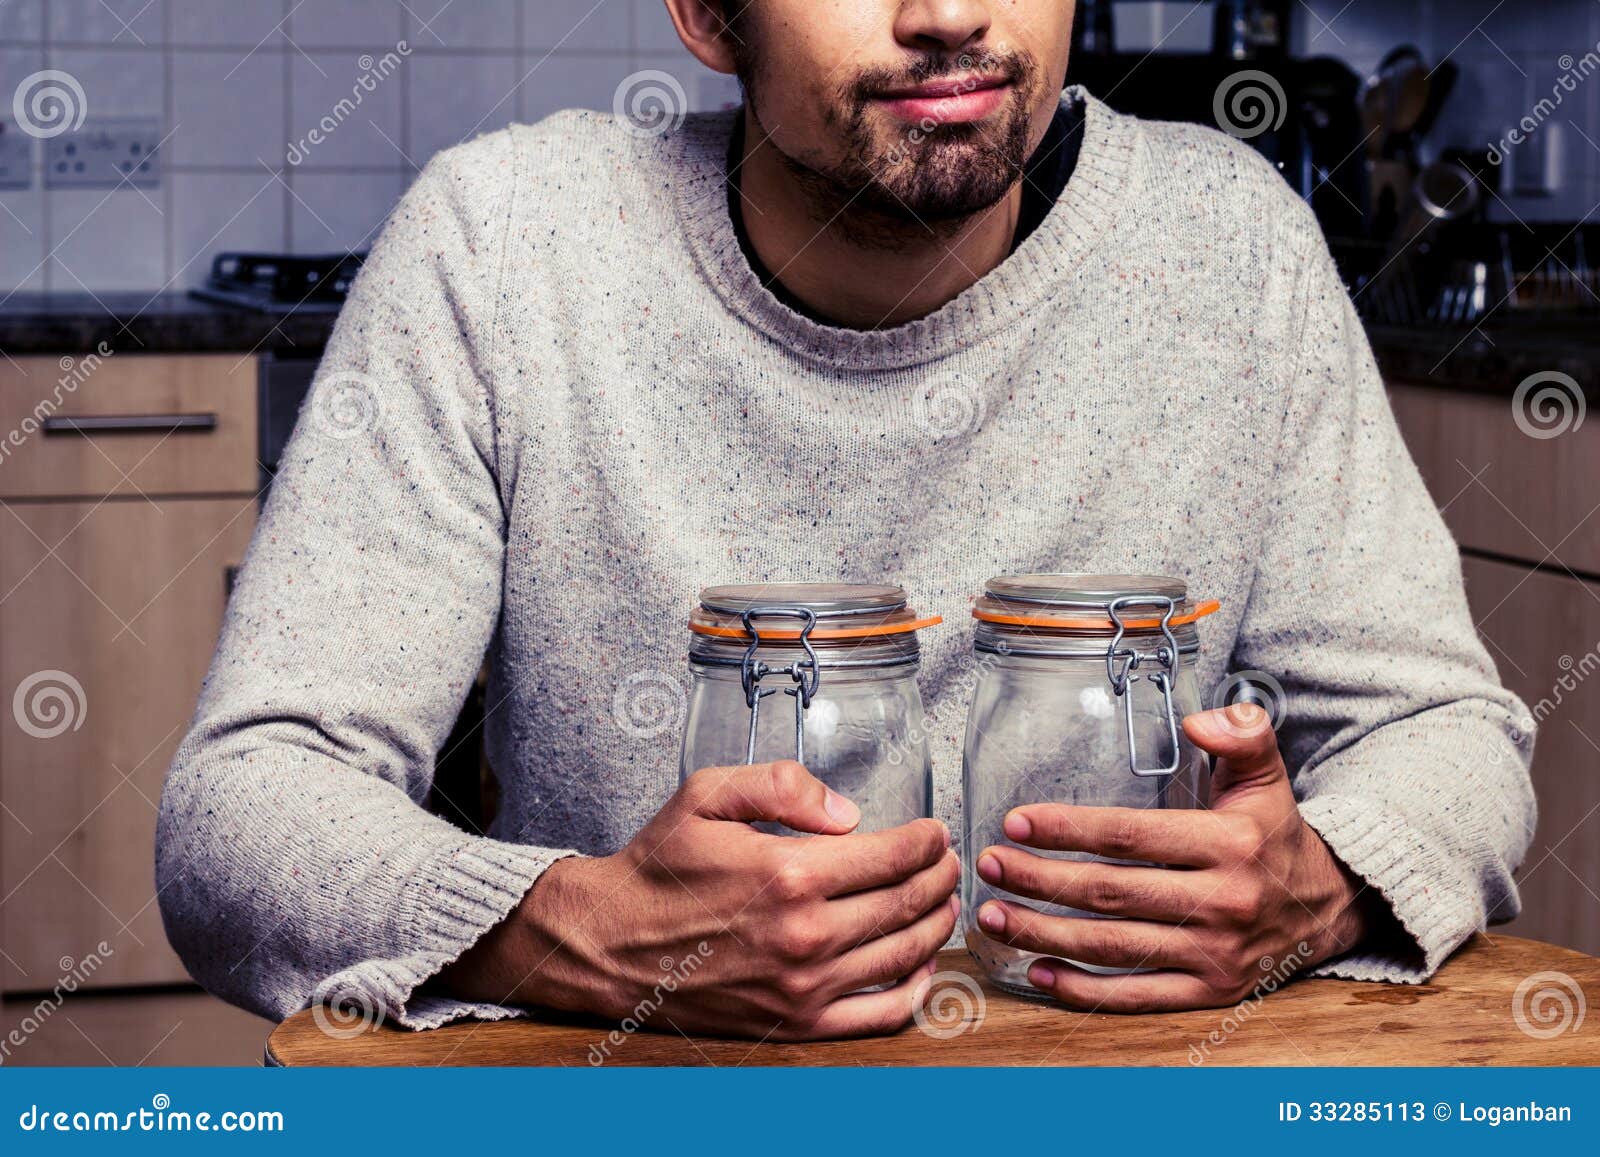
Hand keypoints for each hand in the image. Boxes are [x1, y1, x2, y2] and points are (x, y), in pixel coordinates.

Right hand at [436, 760, 959, 1039]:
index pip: (893, 855)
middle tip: (948, 862)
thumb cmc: (659, 867)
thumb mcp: (706, 795)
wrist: (611, 942)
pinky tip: (920, 964)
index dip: (927, 840)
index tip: (935, 831)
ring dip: (937, 925)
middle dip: (940, 877)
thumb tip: (849, 812)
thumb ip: (781, 784)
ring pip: (904, 954)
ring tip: (943, 903)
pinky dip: (914, 989)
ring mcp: (804, 985)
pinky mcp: (796, 1022)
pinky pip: (880, 1013)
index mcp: (789, 873)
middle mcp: (805, 933)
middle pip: (907, 903)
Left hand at [971, 703, 1379, 1011]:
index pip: (1131, 836)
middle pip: (1111, 893)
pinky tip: (1036, 970)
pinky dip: (1083, 990)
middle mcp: (1221, 903)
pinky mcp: (1210, 991)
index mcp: (1228, 845)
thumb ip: (1241, 735)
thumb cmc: (1277, 835)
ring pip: (1114, 947)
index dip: (1068, 829)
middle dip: (1040, 879)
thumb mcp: (1267, 777)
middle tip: (988, 864)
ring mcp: (1215, 954)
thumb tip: (1200, 720)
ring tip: (994, 915)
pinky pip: (1138, 996)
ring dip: (1045, 932)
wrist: (1332, 908)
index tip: (1016, 822)